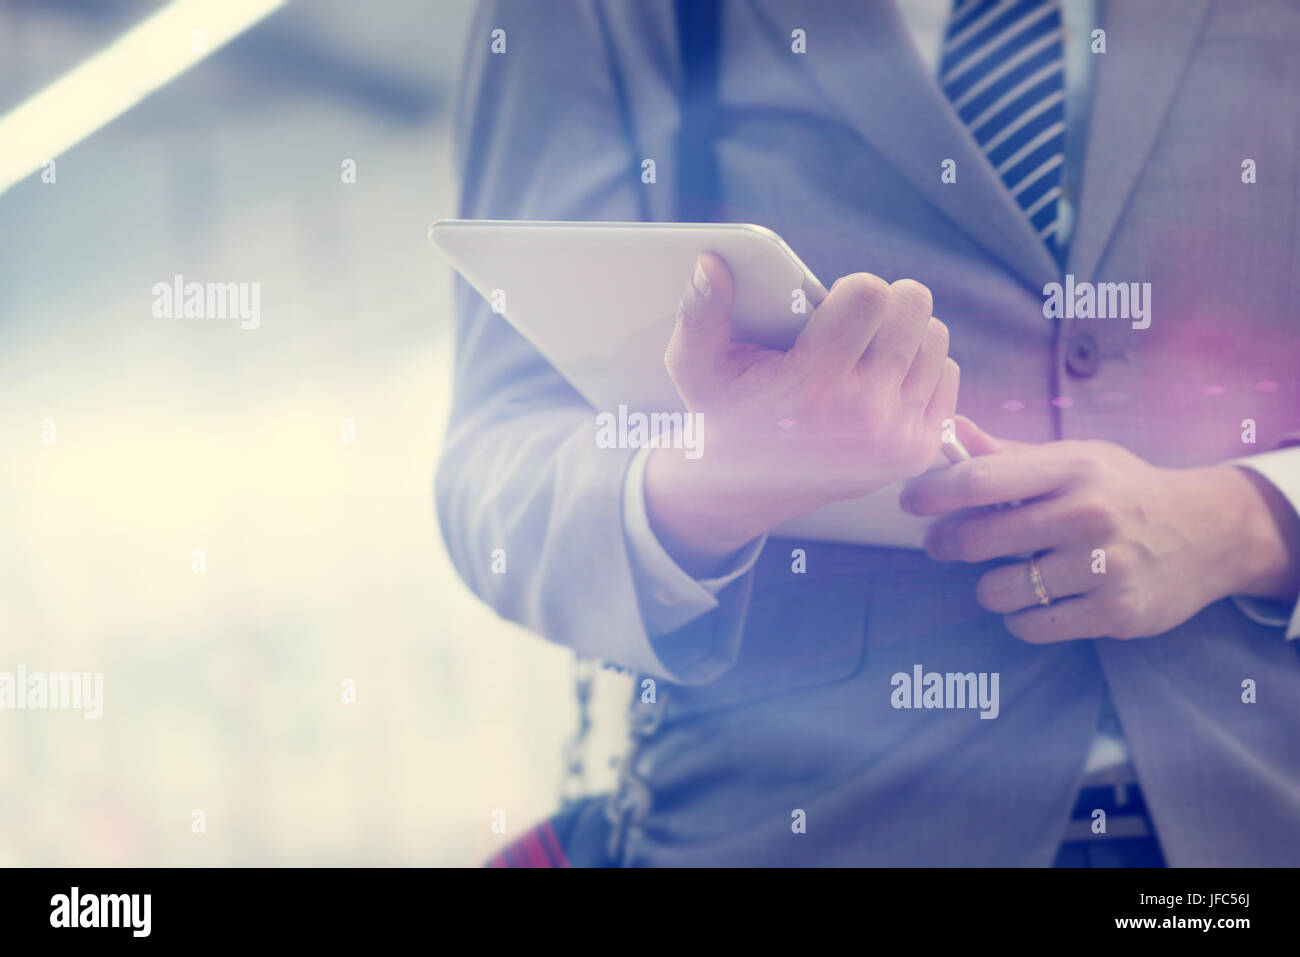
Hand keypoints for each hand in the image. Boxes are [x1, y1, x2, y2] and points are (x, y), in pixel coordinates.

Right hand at [645, 253, 958, 573]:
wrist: (747, 489)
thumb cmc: (726, 414)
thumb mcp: (697, 367)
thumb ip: (699, 312)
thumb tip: (711, 263)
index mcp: (813, 387)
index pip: (870, 294)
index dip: (853, 288)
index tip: (834, 304)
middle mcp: (864, 415)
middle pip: (916, 307)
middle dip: (887, 303)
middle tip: (856, 322)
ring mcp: (898, 436)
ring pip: (936, 338)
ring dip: (906, 335)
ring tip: (866, 353)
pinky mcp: (920, 450)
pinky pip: (948, 374)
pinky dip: (921, 369)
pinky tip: (881, 381)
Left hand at [900, 417, 1299, 642]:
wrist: (1206, 532)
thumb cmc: (1121, 489)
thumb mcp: (1072, 458)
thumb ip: (1005, 454)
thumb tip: (947, 429)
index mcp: (1071, 469)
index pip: (980, 480)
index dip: (932, 493)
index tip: (910, 502)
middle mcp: (1086, 515)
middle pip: (977, 539)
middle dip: (946, 543)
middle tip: (943, 543)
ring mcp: (1103, 568)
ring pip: (998, 590)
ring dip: (989, 585)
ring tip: (1007, 572)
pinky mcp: (1115, 614)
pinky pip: (1030, 625)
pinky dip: (1020, 616)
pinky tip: (1036, 599)